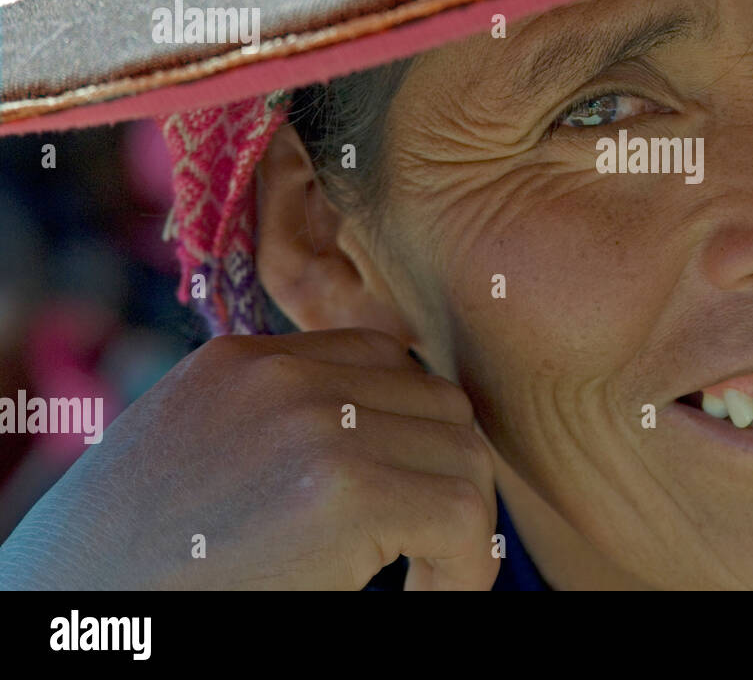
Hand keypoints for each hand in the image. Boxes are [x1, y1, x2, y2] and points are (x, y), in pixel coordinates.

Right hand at [0, 328, 498, 589]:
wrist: (64, 612)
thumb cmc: (127, 564)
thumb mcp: (196, 456)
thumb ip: (276, 427)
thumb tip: (380, 444)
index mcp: (246, 361)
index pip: (385, 361)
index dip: (414, 432)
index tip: (411, 497)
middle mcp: (283, 374)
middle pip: (437, 402)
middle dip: (448, 473)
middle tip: (431, 545)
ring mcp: (316, 422)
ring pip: (463, 454)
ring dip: (463, 523)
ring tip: (429, 578)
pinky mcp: (343, 489)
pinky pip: (462, 514)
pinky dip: (466, 567)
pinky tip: (427, 598)